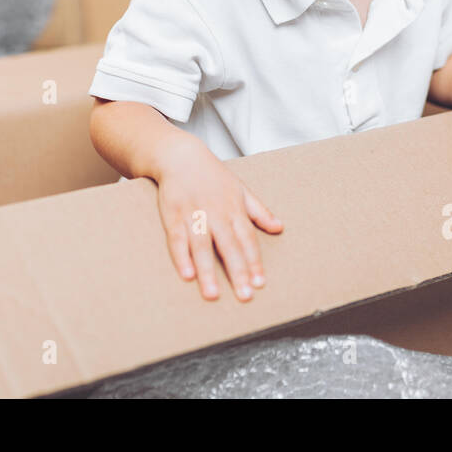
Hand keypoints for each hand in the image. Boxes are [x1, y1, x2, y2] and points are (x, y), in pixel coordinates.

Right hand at [151, 138, 282, 300]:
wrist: (181, 156)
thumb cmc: (212, 175)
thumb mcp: (240, 189)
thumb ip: (259, 211)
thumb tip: (279, 227)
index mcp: (233, 208)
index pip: (247, 239)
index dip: (254, 261)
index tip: (260, 282)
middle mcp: (215, 213)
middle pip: (228, 246)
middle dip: (237, 271)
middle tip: (245, 295)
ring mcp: (193, 214)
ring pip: (202, 246)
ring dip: (207, 271)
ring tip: (213, 294)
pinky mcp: (172, 215)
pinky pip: (177, 239)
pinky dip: (181, 257)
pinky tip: (187, 275)